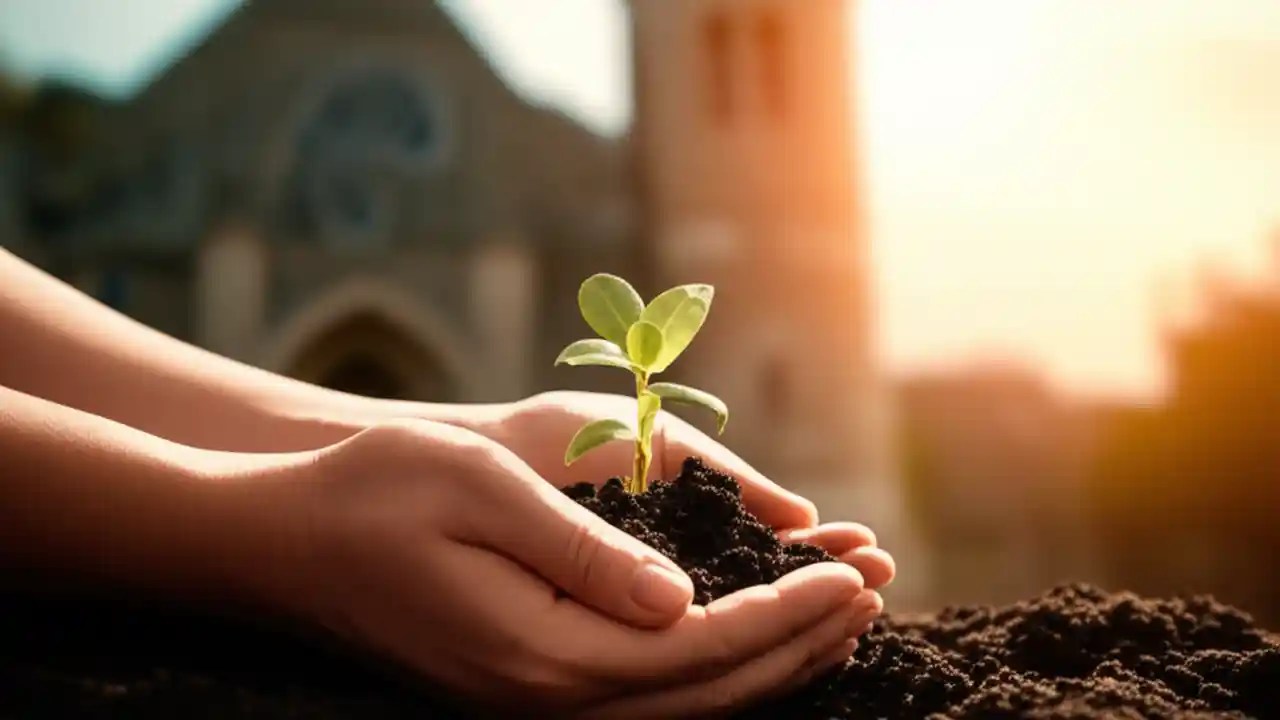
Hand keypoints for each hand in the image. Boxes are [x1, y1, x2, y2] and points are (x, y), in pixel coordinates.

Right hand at [262, 419, 881, 717]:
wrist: (285, 540)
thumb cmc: (378, 492)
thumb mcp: (484, 490)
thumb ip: (587, 551)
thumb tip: (683, 602)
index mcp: (541, 649)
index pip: (698, 647)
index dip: (786, 613)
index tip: (853, 572)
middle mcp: (542, 697)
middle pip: (703, 693)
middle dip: (797, 646)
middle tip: (870, 594)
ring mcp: (530, 703)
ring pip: (679, 709)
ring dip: (764, 666)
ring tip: (833, 622)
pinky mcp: (521, 688)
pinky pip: (642, 701)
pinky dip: (710, 674)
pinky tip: (740, 641)